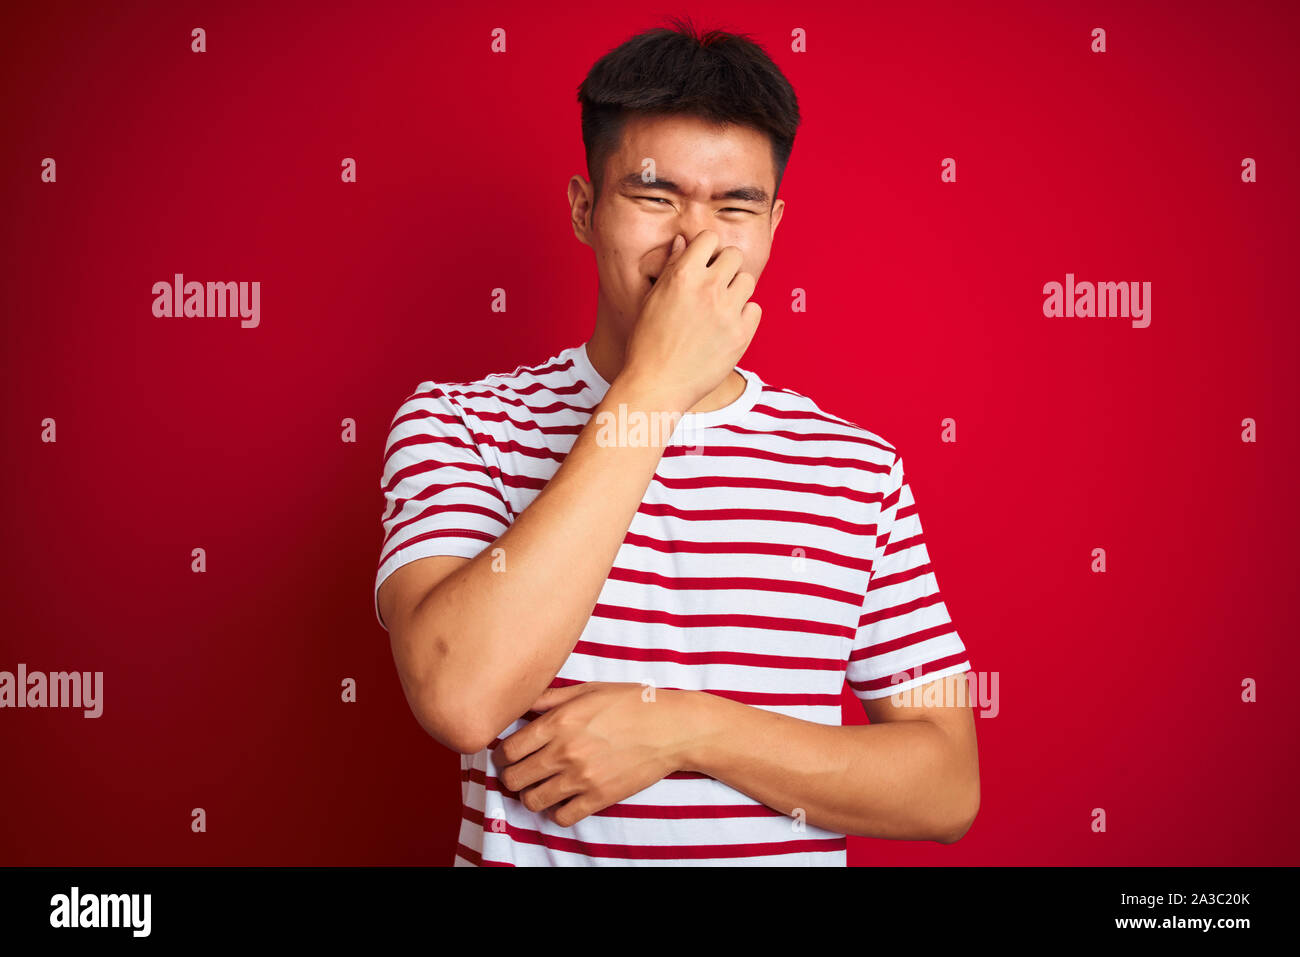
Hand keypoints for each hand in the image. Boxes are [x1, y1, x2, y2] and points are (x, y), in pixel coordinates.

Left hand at [495, 682, 695, 826]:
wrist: (670, 728)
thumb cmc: (632, 703)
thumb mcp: (588, 689)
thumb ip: (550, 698)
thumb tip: (521, 705)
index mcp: (558, 722)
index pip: (508, 750)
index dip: (501, 755)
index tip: (507, 756)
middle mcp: (564, 751)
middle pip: (514, 778)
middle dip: (510, 777)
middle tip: (519, 773)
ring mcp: (581, 778)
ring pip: (532, 801)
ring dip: (530, 796)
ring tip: (539, 787)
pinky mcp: (599, 798)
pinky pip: (562, 817)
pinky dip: (556, 811)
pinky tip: (563, 799)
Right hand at [619, 229, 761, 411]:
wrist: (657, 385)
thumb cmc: (648, 343)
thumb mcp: (652, 299)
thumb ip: (671, 268)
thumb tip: (684, 242)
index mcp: (682, 275)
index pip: (709, 238)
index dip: (707, 249)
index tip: (704, 263)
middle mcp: (708, 288)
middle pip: (734, 255)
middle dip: (725, 266)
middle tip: (715, 284)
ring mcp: (727, 311)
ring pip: (748, 280)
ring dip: (736, 289)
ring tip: (721, 307)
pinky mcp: (741, 334)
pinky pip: (755, 309)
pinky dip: (744, 315)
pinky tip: (726, 326)